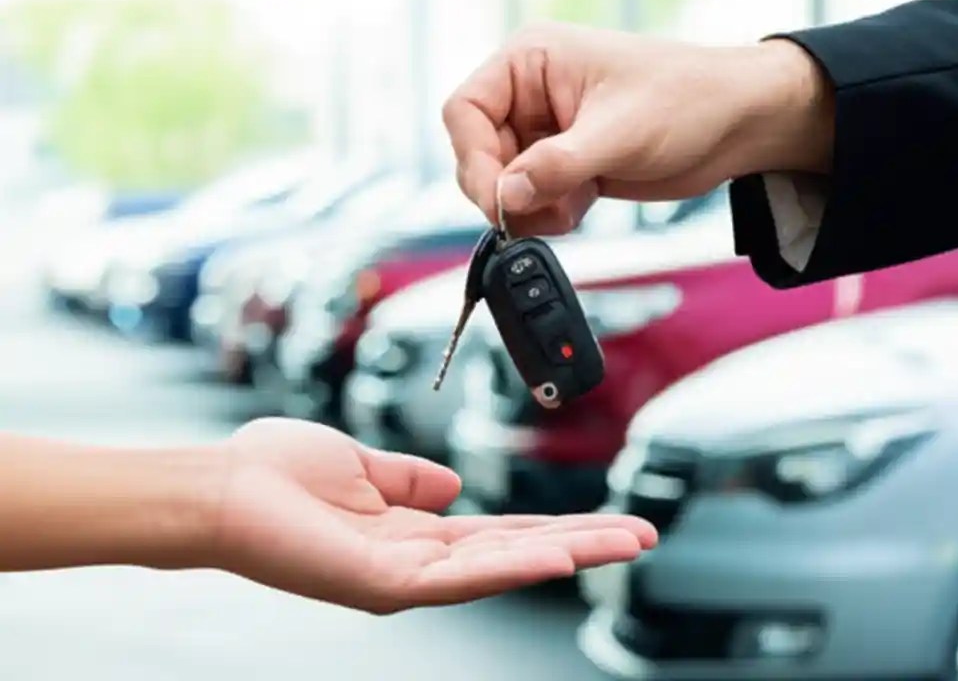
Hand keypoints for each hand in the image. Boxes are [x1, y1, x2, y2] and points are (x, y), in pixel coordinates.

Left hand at [208, 418, 656, 613]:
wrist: (221, 489)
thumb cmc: (275, 475)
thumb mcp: (361, 466)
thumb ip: (409, 478)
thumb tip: (451, 485)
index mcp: (413, 534)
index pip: (501, 533)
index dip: (557, 527)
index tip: (608, 520)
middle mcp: (416, 564)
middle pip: (518, 554)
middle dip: (584, 545)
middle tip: (644, 536)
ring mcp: (404, 579)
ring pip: (502, 566)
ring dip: (569, 553)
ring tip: (625, 542)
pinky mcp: (384, 584)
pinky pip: (462, 575)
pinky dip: (515, 566)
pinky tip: (560, 556)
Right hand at [443, 23, 833, 235]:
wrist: (738, 124)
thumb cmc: (688, 99)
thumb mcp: (619, 132)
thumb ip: (557, 165)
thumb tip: (505, 196)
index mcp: (531, 61)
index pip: (466, 111)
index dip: (475, 158)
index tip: (499, 199)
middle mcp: (531, 94)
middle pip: (480, 154)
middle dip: (507, 191)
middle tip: (538, 214)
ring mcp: (549, 132)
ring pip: (506, 184)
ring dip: (531, 208)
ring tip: (573, 206)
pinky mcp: (569, 165)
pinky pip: (535, 199)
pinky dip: (552, 214)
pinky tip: (586, 204)